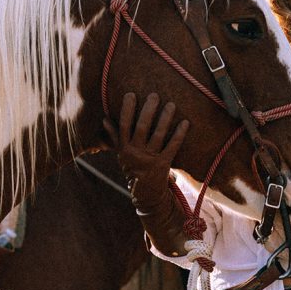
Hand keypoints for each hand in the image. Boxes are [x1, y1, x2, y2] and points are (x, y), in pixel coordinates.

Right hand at [103, 93, 189, 208]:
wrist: (146, 195)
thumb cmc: (133, 170)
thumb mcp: (121, 155)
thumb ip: (115, 137)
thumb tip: (105, 119)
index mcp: (124, 149)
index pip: (124, 126)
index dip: (127, 110)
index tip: (131, 94)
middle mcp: (136, 153)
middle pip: (141, 127)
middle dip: (148, 110)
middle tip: (155, 95)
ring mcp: (150, 158)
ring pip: (158, 135)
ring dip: (165, 119)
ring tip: (171, 104)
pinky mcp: (164, 164)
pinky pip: (173, 146)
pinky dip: (179, 134)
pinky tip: (185, 122)